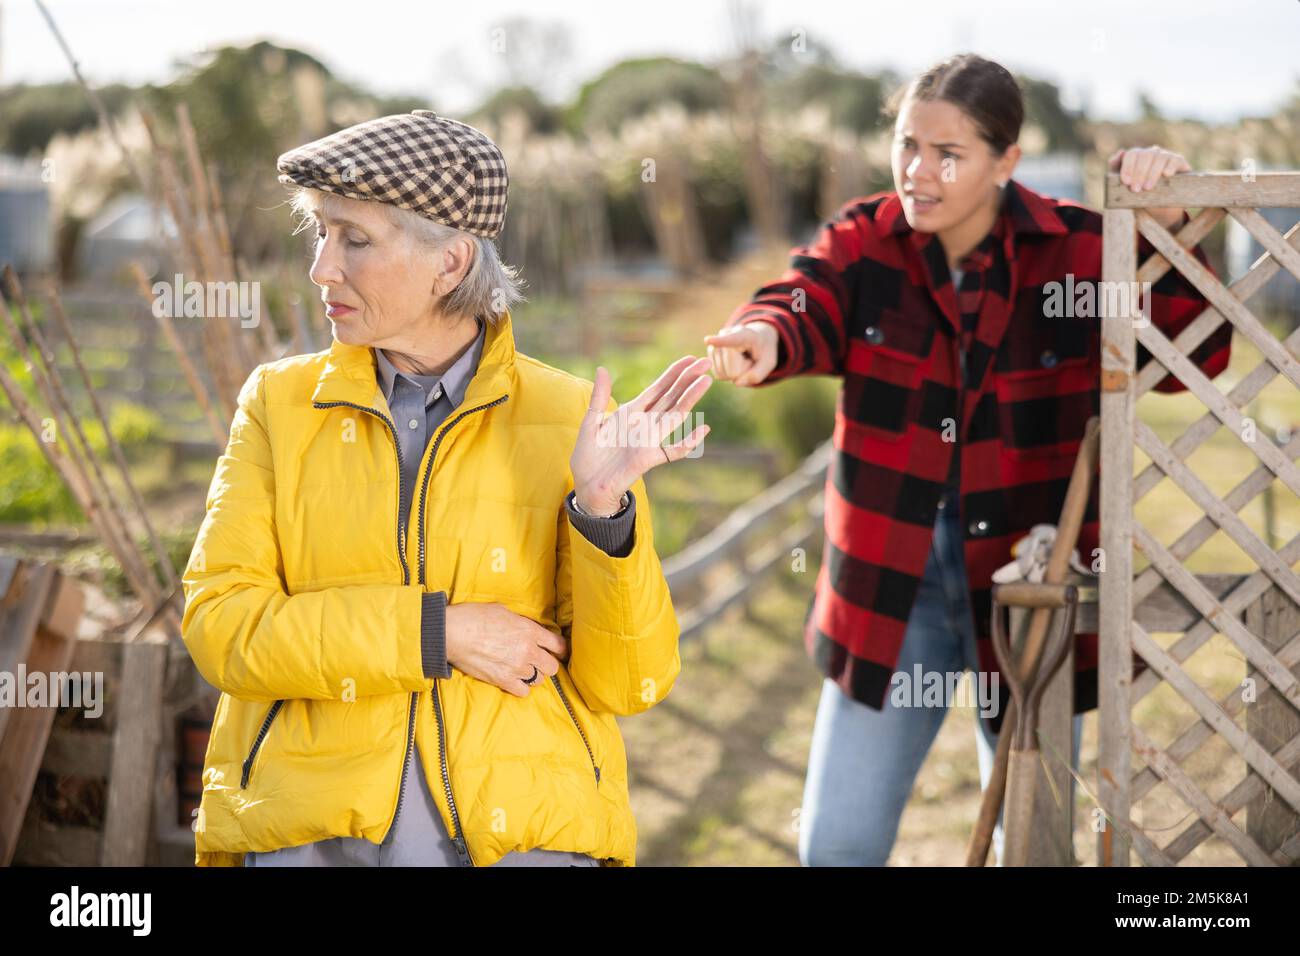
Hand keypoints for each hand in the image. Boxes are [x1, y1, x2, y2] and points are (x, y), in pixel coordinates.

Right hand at [445, 602, 567, 697]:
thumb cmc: (474, 616)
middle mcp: (528, 650)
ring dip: (532, 676)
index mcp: (529, 630)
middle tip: (538, 662)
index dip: (560, 649)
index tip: (558, 652)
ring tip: (522, 671)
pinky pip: (523, 691)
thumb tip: (525, 626)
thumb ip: (520, 622)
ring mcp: (516, 667)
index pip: (559, 644)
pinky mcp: (503, 680)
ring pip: (539, 680)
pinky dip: (520, 688)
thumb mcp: (503, 610)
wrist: (453, 633)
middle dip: (546, 664)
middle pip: (552, 667)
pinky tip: (513, 681)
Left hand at [569, 356, 712, 514]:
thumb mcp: (591, 423)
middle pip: (671, 397)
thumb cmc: (588, 456)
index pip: (658, 388)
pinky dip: (688, 441)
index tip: (691, 359)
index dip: (674, 373)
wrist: (587, 486)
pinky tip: (703, 429)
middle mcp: (645, 424)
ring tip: (706, 381)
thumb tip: (603, 369)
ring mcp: (649, 441)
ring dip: (690, 399)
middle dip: (688, 380)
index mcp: (631, 412)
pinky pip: (673, 451)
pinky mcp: (649, 459)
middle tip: (707, 362)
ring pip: (675, 416)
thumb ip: (599, 398)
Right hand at [703, 322, 778, 386]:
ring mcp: (715, 344)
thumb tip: (736, 383)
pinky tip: (733, 362)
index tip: (708, 340)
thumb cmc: (763, 350)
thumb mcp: (769, 362)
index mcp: (744, 334)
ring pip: (723, 374)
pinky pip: (718, 375)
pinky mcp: (710, 354)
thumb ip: (758, 374)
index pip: (731, 340)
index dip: (719, 341)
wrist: (755, 339)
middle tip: (749, 359)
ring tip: (742, 359)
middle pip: (732, 371)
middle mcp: (725, 336)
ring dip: (735, 373)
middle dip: (743, 371)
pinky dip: (728, 374)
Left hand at [1108, 145, 1189, 229]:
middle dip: (1139, 173)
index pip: (1132, 154)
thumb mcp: (1124, 184)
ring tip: (1147, 188)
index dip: (1128, 167)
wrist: (1159, 206)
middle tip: (1135, 189)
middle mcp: (1152, 153)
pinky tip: (1166, 174)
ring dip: (1152, 173)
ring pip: (1160, 158)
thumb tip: (1118, 154)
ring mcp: (1166, 156)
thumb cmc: (1139, 192)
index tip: (1126, 182)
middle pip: (1145, 155)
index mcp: (1137, 156)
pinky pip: (1175, 160)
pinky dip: (1170, 166)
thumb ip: (1116, 169)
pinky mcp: (1179, 162)